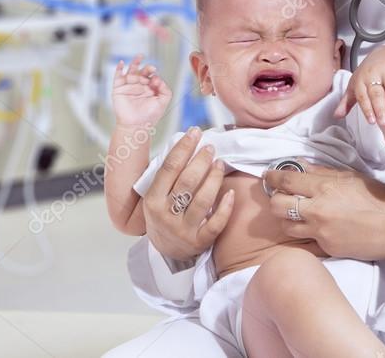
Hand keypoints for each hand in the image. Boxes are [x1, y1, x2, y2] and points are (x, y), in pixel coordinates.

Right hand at [112, 55, 171, 126]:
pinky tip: (121, 63)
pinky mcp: (119, 89)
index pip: (152, 77)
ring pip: (131, 71)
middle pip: (142, 72)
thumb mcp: (163, 102)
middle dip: (147, 68)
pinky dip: (119, 69)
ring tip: (140, 56)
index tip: (156, 81)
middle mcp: (139, 86)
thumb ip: (165, 89)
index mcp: (149, 89)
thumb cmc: (149, 116)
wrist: (136, 126)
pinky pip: (117, 76)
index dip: (155, 76)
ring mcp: (129, 87)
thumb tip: (158, 78)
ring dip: (135, 63)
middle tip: (151, 68)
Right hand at [143, 126, 234, 261]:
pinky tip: (231, 193)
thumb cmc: (164, 215)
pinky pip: (215, 223)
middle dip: (201, 160)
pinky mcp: (199, 243)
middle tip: (210, 148)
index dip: (183, 147)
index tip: (195, 133)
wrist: (166, 251)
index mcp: (152, 200)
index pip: (169, 168)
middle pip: (187, 181)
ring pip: (203, 200)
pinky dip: (225, 207)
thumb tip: (186, 143)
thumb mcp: (157, 197)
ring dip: (214, 178)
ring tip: (220, 163)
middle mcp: (165, 216)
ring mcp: (182, 230)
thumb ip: (168, 176)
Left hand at [262, 162, 384, 261]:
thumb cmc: (376, 198)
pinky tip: (315, 226)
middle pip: (277, 205)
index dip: (272, 177)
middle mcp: (317, 210)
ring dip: (286, 217)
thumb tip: (299, 165)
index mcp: (324, 187)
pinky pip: (305, 238)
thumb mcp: (350, 176)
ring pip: (285, 225)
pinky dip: (305, 231)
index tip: (268, 175)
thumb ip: (322, 172)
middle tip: (281, 195)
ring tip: (296, 212)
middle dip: (275, 199)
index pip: (286, 181)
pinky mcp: (326, 247)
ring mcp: (320, 231)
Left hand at [334, 46, 384, 124]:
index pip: (362, 96)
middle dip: (380, 107)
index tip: (372, 122)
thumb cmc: (367, 75)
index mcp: (361, 81)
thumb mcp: (356, 86)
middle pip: (376, 92)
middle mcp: (373, 74)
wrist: (381, 53)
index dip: (367, 109)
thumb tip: (336, 116)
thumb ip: (347, 102)